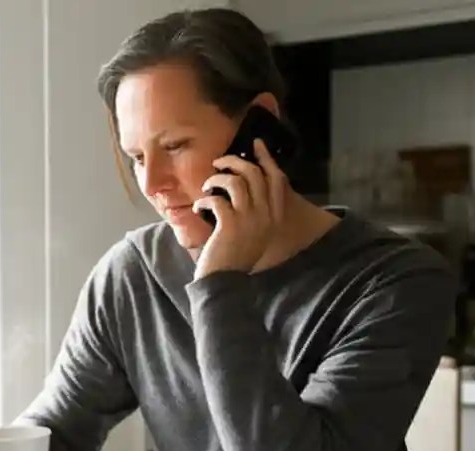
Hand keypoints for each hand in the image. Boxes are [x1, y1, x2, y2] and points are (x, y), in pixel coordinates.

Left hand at [191, 138, 288, 278]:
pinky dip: (203, 200)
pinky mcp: (230, 225)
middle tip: (219, 162)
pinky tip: (198, 207)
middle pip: (255, 174)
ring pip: (236, 182)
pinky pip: (216, 199)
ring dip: (216, 179)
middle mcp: (266, 215)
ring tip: (207, 186)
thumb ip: (254, 211)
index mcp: (274, 216)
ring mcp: (249, 220)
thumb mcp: (254, 233)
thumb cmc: (234, 256)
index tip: (255, 144)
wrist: (224, 281)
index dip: (266, 158)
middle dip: (235, 162)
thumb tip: (241, 184)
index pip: (276, 179)